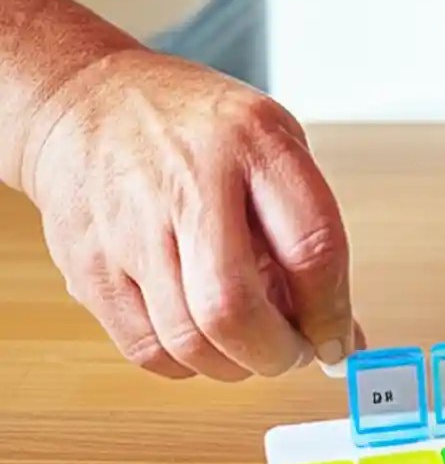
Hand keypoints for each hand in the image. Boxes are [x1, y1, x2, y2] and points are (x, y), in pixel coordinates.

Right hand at [25, 50, 361, 380]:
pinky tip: (200, 336)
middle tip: (290, 352)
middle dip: (276, 353)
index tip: (337, 340)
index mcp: (254, 144)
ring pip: (189, 342)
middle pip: (235, 308)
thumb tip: (340, 334)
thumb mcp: (273, 146)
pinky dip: (186, 363)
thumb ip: (309, 234)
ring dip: (234, 365)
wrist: (84, 99)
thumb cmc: (195, 130)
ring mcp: (131, 228)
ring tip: (246, 343)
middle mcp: (191, 183)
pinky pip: (146, 349)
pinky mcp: (89, 264)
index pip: (313, 247)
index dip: (331, 312)